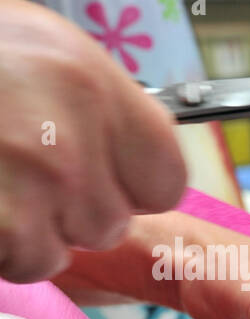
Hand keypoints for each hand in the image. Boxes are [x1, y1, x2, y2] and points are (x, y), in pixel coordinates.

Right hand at [0, 0, 186, 282]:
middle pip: (109, 225)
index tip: (102, 173)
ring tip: (1, 190)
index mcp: (96, 91)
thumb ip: (105, 111)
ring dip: (29, 235)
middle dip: (71, 211)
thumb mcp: (53, 55)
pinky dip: (0, 248)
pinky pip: (18, 263)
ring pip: (59, 253)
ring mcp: (27, 186)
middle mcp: (69, 143)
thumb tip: (134, 162)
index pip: (164, 184)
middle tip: (26, 172)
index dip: (132, 186)